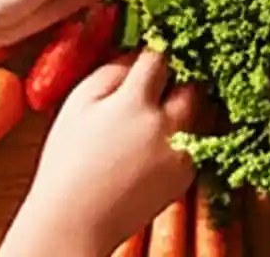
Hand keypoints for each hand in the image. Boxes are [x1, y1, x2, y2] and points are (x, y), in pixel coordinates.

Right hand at [11, 51, 200, 255]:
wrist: (77, 219)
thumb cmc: (68, 161)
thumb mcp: (78, 104)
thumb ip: (110, 71)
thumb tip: (134, 55)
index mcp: (135, 103)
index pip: (161, 58)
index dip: (158, 50)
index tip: (155, 50)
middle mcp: (166, 126)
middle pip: (192, 85)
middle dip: (182, 78)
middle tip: (165, 81)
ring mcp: (181, 152)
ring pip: (201, 114)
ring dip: (187, 106)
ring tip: (163, 111)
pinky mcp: (187, 175)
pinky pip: (197, 142)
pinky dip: (186, 135)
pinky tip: (160, 141)